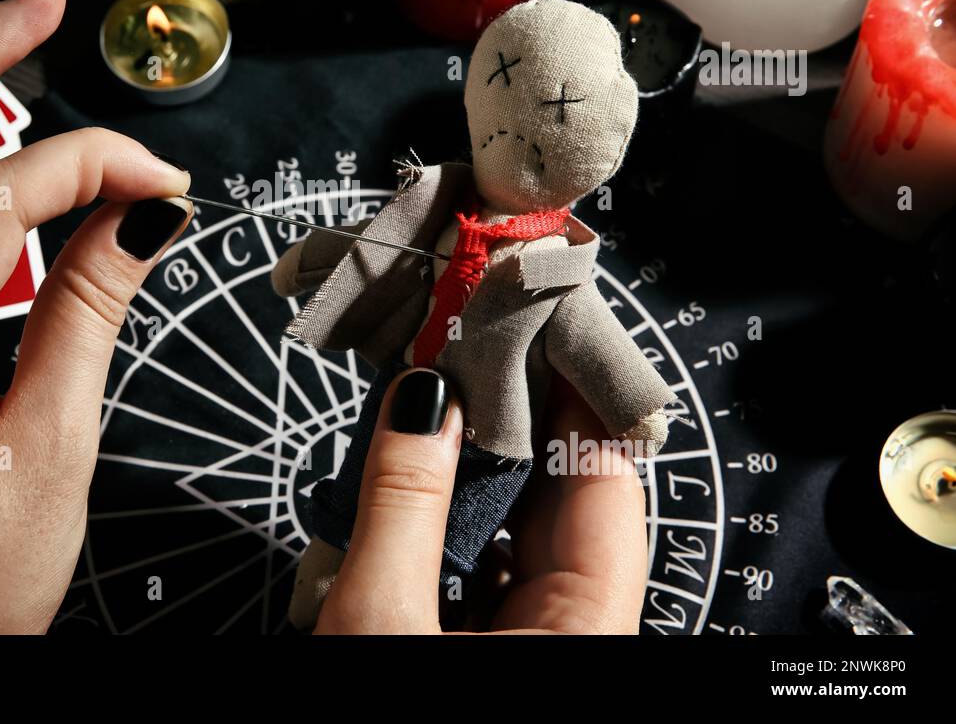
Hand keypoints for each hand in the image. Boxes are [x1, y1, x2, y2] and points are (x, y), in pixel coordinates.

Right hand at [315, 370, 647, 633]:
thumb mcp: (382, 620)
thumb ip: (404, 504)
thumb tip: (421, 401)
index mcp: (588, 631)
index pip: (607, 479)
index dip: (569, 397)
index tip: (529, 332)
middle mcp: (580, 636)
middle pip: (563, 504)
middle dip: (507, 432)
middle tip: (464, 360)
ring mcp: (537, 647)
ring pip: (520, 540)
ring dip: (473, 484)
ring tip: (430, 419)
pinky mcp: (493, 656)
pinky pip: (490, 578)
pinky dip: (454, 535)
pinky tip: (415, 493)